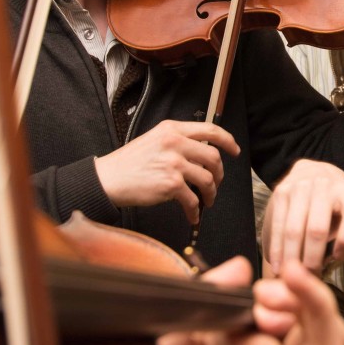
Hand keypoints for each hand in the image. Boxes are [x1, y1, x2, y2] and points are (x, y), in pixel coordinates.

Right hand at [93, 120, 238, 221]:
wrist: (108, 179)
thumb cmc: (129, 163)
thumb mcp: (154, 140)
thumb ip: (177, 141)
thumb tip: (202, 155)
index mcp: (172, 129)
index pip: (210, 129)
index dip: (227, 140)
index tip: (235, 150)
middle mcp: (175, 143)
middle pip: (213, 157)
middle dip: (220, 174)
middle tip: (216, 183)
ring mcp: (174, 163)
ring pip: (208, 179)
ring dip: (211, 194)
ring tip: (206, 201)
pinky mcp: (170, 184)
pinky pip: (193, 200)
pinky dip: (195, 211)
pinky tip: (192, 215)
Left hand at [159, 257, 343, 344]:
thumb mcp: (179, 334)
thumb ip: (210, 296)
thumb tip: (242, 266)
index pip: (289, 309)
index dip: (284, 290)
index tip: (261, 285)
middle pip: (315, 324)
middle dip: (304, 293)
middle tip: (283, 277)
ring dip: (326, 310)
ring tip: (305, 282)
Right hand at [262, 159, 343, 273]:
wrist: (312, 171)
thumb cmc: (332, 201)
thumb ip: (343, 232)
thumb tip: (331, 263)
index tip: (337, 258)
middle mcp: (324, 184)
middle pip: (317, 229)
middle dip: (312, 259)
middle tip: (309, 278)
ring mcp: (299, 186)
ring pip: (294, 230)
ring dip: (291, 258)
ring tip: (291, 277)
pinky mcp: (280, 192)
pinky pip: (277, 226)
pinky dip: (277, 249)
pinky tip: (277, 264)